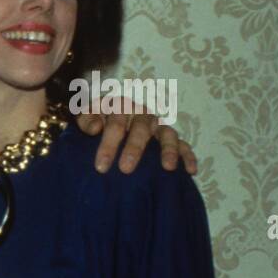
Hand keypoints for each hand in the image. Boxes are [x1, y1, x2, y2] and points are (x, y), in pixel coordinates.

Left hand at [74, 107, 196, 174]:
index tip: (101, 166)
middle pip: (141, 129)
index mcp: (121, 107)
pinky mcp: (169, 138)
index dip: (108, 145)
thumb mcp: (86, 116)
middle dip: (134, 149)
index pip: (115, 124)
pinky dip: (188, 156)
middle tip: (126, 169)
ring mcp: (158, 126)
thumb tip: (96, 128)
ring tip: (168, 168)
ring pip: (167, 134)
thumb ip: (86, 119)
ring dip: (169, 150)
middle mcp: (142, 114)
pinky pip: (183, 145)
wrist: (105, 118)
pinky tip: (191, 171)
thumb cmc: (95, 121)